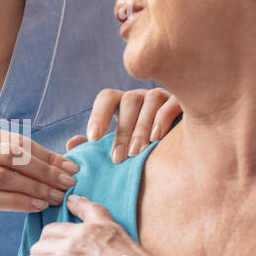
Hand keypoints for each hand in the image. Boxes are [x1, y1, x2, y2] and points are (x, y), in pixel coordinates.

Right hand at [0, 120, 78, 241]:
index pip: (14, 140)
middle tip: (70, 181)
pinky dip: (19, 202)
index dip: (46, 154)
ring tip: (58, 197)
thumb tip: (43, 158)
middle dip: (47, 169)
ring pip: (4, 177)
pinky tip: (36, 207)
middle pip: (13, 155)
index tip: (69, 165)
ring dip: (37, 188)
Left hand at [65, 87, 181, 160]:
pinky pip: (172, 104)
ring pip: (150, 100)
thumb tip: (72, 143)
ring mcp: (164, 97)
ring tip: (135, 152)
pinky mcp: (183, 103)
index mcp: (123, 104)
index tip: (93, 139)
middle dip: (122, 131)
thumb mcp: (119, 148)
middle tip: (117, 158)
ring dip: (141, 127)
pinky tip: (156, 138)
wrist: (178, 155)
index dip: (98, 115)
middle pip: (129, 101)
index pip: (107, 98)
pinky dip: (163, 119)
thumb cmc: (142, 151)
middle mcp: (142, 97)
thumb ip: (96, 146)